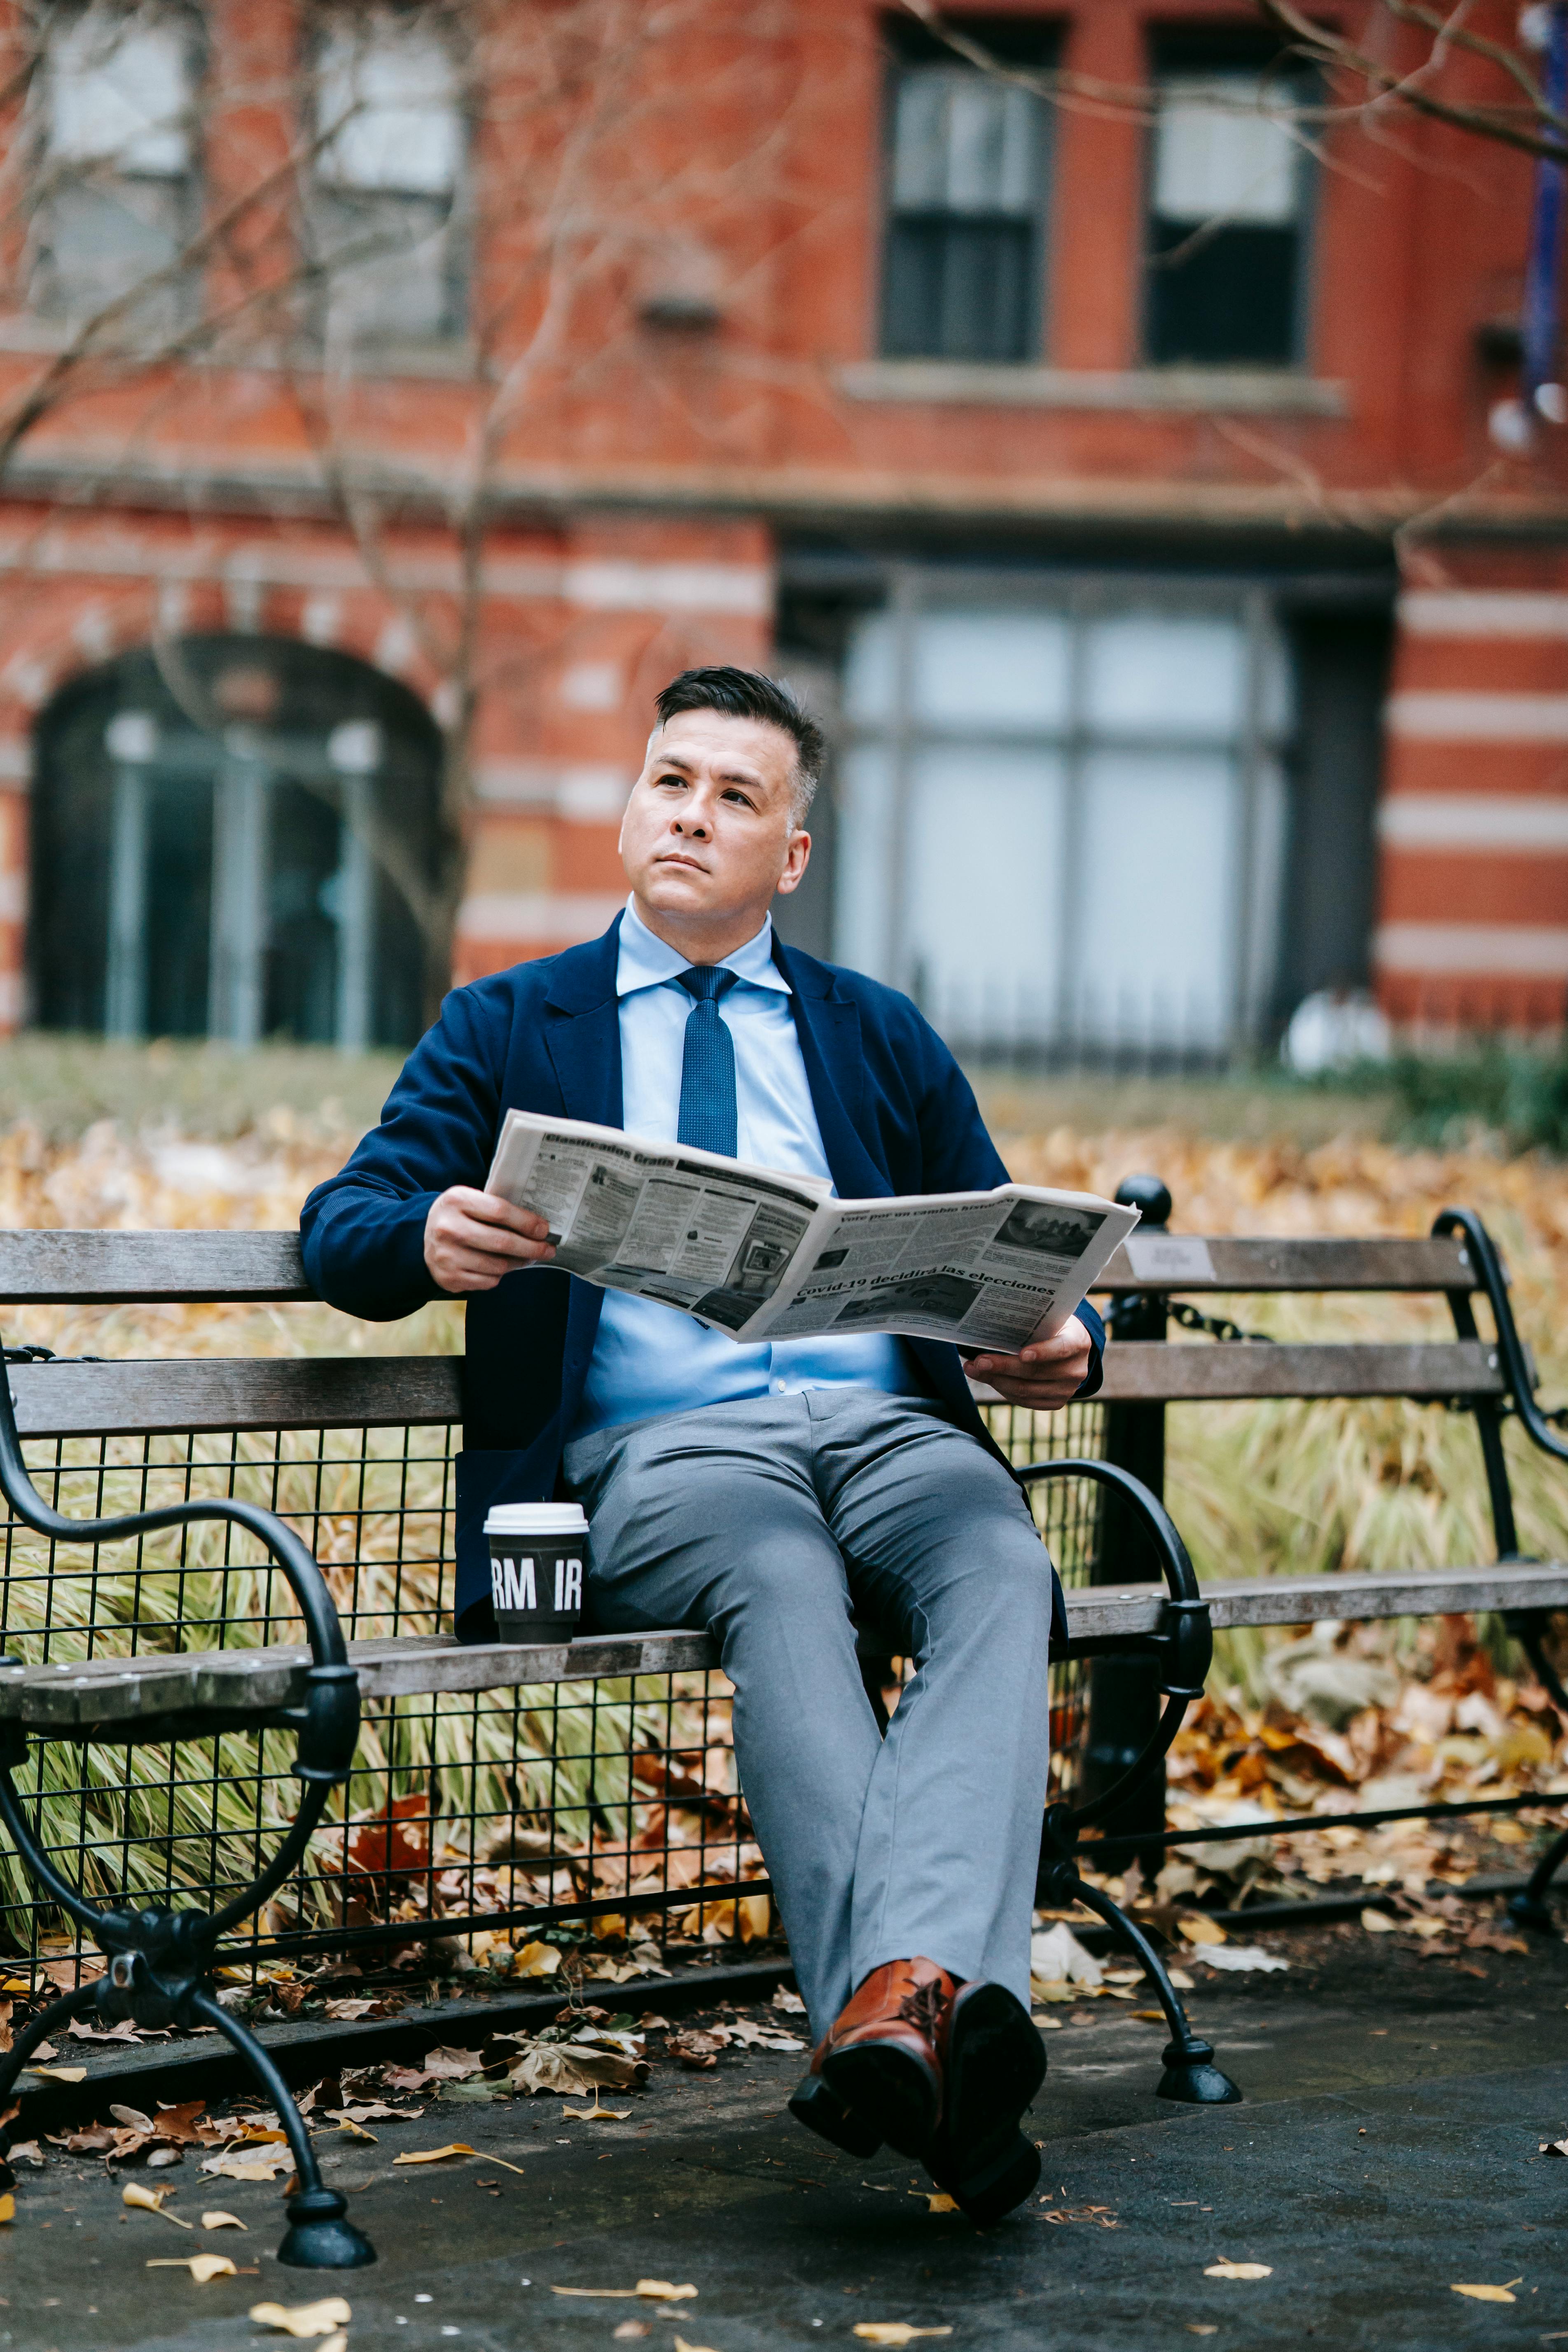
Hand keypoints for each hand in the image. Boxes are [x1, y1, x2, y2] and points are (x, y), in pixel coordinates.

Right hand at [424, 1187, 555, 1293]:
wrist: (421, 1240)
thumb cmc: (457, 1218)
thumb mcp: (470, 1201)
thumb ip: (496, 1208)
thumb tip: (538, 1227)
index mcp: (456, 1201)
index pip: (500, 1211)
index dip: (527, 1222)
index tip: (544, 1229)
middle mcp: (448, 1228)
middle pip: (502, 1242)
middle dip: (532, 1248)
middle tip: (548, 1249)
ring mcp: (446, 1256)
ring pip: (498, 1266)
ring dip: (518, 1263)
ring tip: (526, 1257)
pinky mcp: (449, 1278)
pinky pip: (488, 1281)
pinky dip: (499, 1275)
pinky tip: (499, 1266)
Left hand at [964, 1314, 1092, 1409]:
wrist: (1071, 1348)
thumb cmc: (1053, 1328)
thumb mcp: (1049, 1320)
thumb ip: (1030, 1324)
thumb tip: (991, 1327)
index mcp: (1078, 1342)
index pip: (1061, 1349)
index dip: (1042, 1352)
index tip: (1022, 1354)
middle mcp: (1076, 1370)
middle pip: (1035, 1373)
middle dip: (1003, 1367)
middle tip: (978, 1361)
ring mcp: (1067, 1390)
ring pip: (1026, 1390)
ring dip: (996, 1380)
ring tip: (974, 1369)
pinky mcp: (1056, 1402)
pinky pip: (1025, 1401)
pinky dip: (1003, 1390)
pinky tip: (988, 1378)